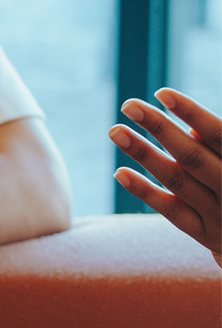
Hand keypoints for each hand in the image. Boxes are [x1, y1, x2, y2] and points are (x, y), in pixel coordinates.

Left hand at [112, 89, 221, 265]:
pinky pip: (172, 212)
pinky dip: (145, 192)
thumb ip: (218, 142)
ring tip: (115, 130)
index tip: (162, 93)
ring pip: (178, 181)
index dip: (192, 113)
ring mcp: (220, 214)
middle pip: (193, 156)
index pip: (219, 135)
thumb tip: (188, 121)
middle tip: (128, 105)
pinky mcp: (204, 234)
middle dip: (160, 128)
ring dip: (144, 154)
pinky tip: (120, 173)